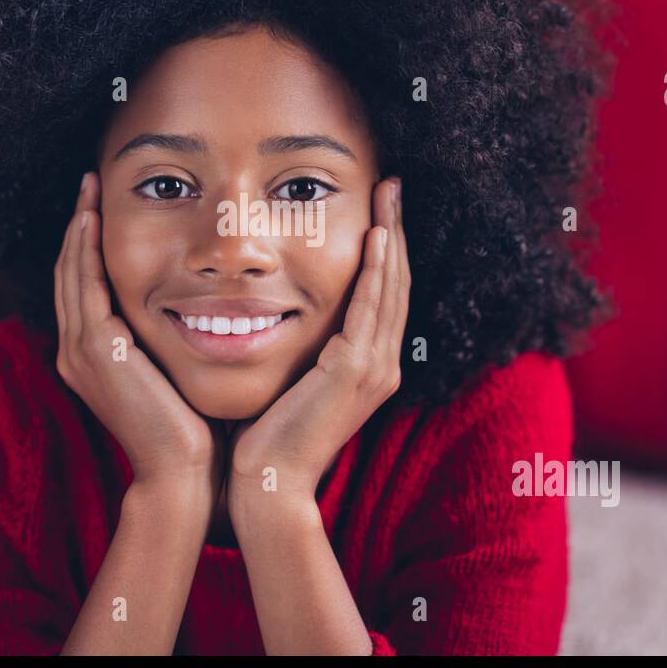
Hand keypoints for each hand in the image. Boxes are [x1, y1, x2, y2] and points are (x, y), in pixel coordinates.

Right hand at [54, 171, 224, 501]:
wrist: (183, 471)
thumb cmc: (191, 426)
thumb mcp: (172, 371)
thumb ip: (168, 340)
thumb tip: (199, 310)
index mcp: (92, 357)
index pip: (82, 287)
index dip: (87, 246)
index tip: (101, 207)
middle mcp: (76, 351)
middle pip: (68, 273)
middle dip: (78, 226)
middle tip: (88, 184)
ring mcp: (81, 350)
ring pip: (70, 273)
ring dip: (78, 227)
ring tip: (88, 190)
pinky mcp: (95, 349)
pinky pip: (83, 285)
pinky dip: (85, 250)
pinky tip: (93, 220)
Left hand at [228, 177, 409, 502]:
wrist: (270, 483)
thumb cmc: (269, 436)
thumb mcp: (294, 383)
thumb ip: (303, 350)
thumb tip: (280, 314)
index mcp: (370, 367)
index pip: (385, 295)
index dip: (386, 249)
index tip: (380, 207)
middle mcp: (382, 365)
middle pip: (397, 283)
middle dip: (396, 229)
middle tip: (392, 184)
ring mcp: (374, 369)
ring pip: (391, 288)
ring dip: (391, 236)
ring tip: (389, 193)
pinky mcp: (356, 371)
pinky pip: (371, 309)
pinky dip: (376, 271)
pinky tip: (376, 237)